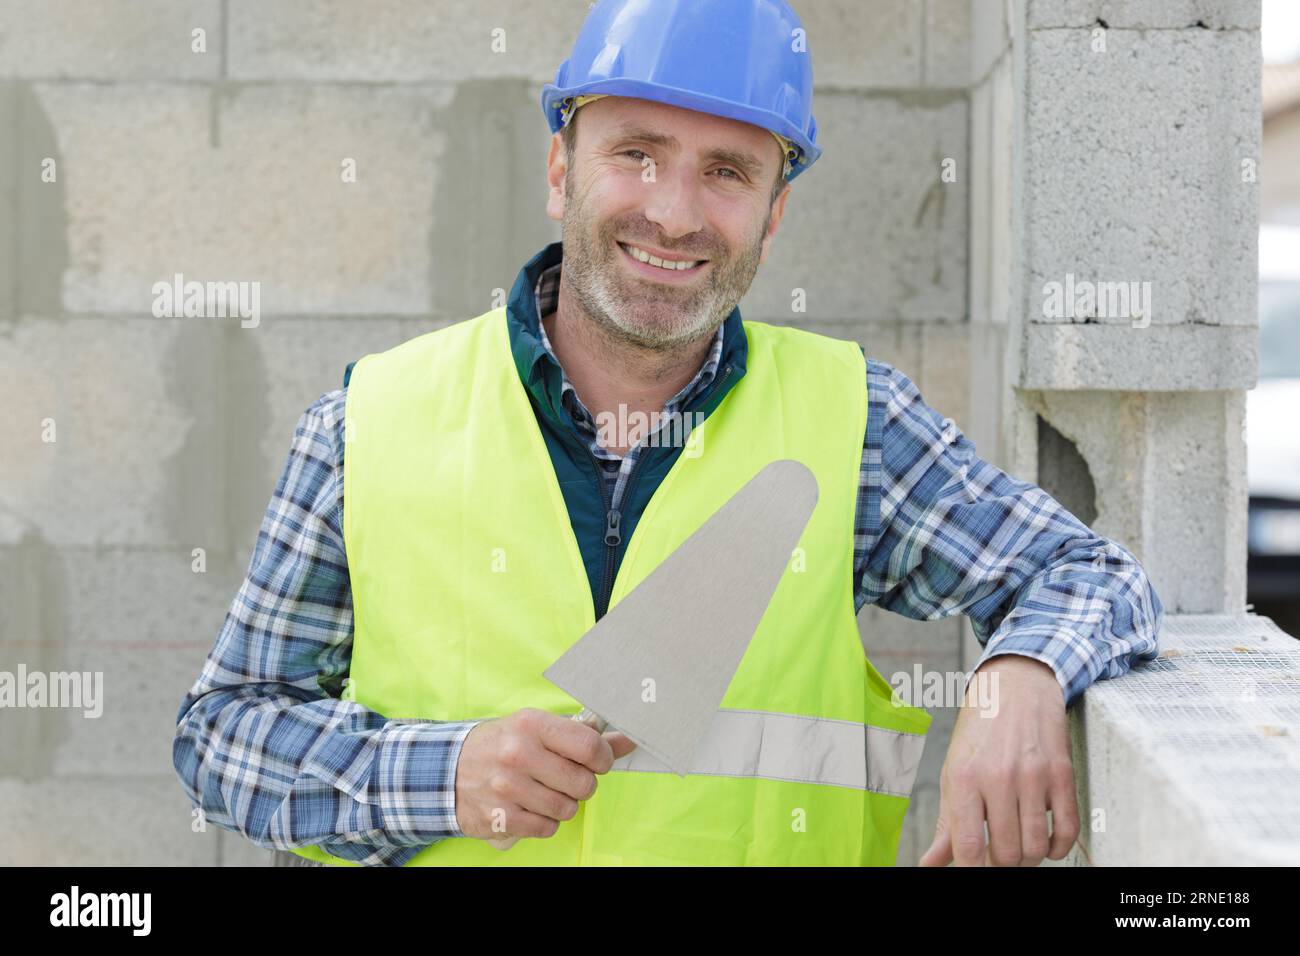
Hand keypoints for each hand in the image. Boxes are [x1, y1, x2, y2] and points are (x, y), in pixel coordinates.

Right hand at [453, 707, 636, 841]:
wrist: (446, 770)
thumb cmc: (501, 745)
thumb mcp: (537, 728)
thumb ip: (582, 736)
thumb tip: (627, 740)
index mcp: (532, 724)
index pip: (589, 746)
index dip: (602, 758)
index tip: (597, 761)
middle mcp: (518, 753)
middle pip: (583, 782)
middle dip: (583, 784)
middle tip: (568, 778)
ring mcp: (507, 787)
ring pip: (567, 809)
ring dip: (564, 804)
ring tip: (546, 791)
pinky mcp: (499, 816)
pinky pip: (546, 827)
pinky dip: (545, 821)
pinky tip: (531, 806)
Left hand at [919, 656, 1080, 865]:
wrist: (1016, 687)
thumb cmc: (979, 732)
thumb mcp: (953, 772)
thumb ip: (946, 823)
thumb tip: (929, 864)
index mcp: (963, 778)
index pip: (968, 846)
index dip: (973, 869)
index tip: (976, 867)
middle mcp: (998, 777)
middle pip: (1006, 854)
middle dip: (1003, 863)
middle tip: (999, 853)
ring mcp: (1033, 776)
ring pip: (1036, 847)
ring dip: (1029, 856)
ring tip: (1020, 845)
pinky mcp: (1062, 774)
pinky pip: (1068, 830)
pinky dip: (1058, 847)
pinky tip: (1046, 840)